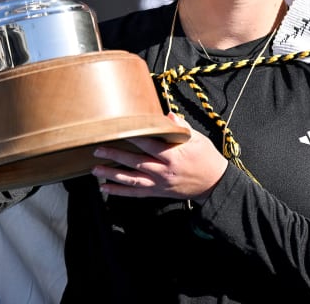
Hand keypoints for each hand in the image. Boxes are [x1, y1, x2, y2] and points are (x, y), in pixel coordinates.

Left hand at [91, 113, 227, 202]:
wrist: (214, 184)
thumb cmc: (207, 158)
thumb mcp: (198, 139)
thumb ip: (181, 128)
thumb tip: (167, 116)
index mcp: (173, 155)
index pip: (148, 144)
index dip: (132, 137)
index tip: (117, 130)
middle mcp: (164, 171)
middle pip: (135, 162)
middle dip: (115, 156)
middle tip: (97, 150)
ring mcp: (160, 183)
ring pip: (132, 180)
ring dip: (112, 175)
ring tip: (96, 170)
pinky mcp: (158, 192)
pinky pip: (136, 193)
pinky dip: (120, 192)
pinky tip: (106, 188)